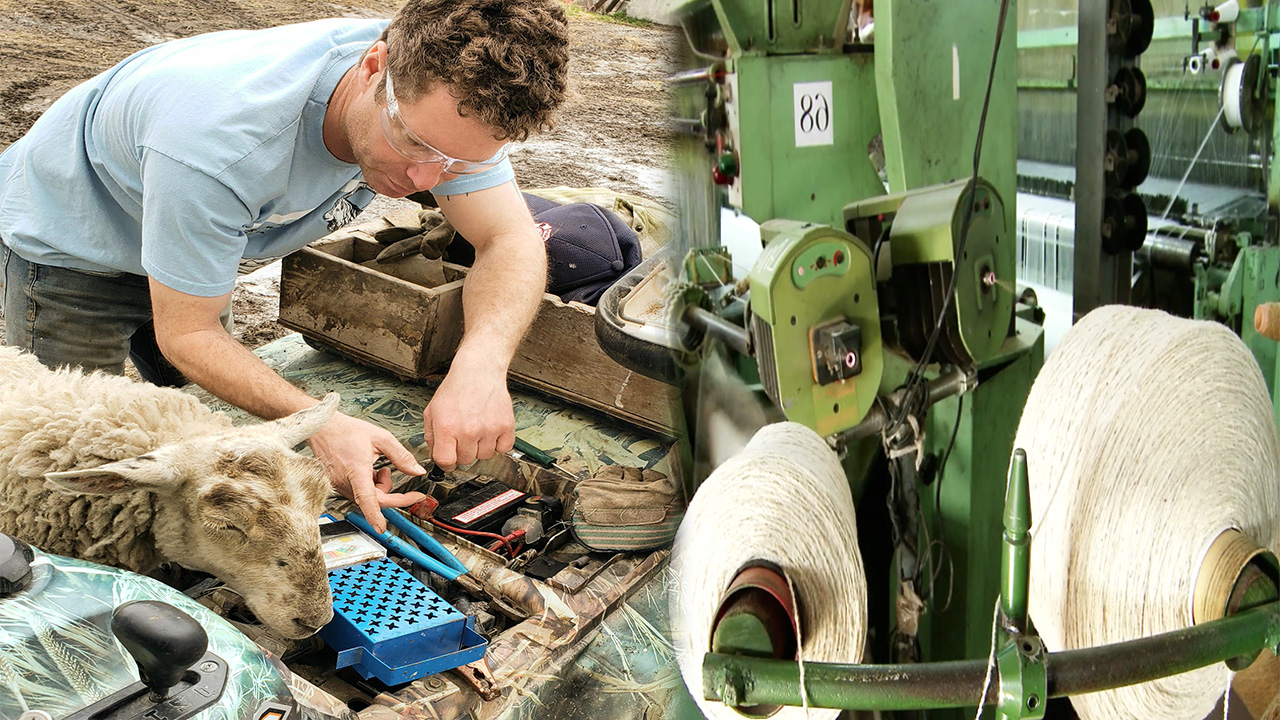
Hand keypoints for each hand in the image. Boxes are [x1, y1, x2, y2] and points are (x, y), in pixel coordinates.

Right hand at [307, 412, 426, 531]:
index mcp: (356, 470)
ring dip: (379, 488)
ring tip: (379, 469)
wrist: (322, 428)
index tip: (381, 527)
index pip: (366, 498)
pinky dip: (369, 486)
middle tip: (404, 487)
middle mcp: (344, 481)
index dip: (374, 514)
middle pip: (374, 500)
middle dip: (392, 494)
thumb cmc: (346, 431)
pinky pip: (358, 494)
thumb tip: (416, 471)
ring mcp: (338, 485)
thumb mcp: (381, 438)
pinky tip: (368, 471)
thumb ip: (401, 456)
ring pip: (367, 498)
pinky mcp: (336, 486)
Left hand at [422, 365, 514, 470]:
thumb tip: (436, 456)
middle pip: (466, 460)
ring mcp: (488, 429)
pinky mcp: (505, 426)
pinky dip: (498, 444)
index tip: (449, 459)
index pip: (446, 461)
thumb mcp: (432, 411)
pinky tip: (490, 431)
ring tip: (477, 430)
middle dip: (462, 451)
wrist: (478, 371)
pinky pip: (503, 449)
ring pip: (484, 456)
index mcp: (447, 428)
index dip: (446, 463)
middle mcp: (468, 431)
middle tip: (463, 436)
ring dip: (480, 447)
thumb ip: (431, 436)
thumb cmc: (456, 389)